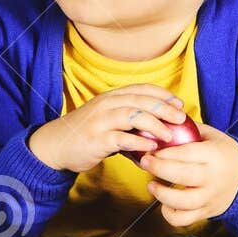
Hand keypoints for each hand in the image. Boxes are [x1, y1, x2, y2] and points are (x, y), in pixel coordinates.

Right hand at [28, 84, 188, 173]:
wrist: (56, 145)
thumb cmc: (87, 134)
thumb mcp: (107, 121)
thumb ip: (130, 124)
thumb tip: (160, 134)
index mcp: (110, 97)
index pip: (140, 89)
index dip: (162, 94)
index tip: (179, 104)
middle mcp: (105, 104)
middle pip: (139, 100)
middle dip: (163, 107)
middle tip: (181, 118)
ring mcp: (99, 121)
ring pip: (131, 115)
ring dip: (153, 124)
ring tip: (169, 135)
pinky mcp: (95, 139)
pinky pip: (120, 138)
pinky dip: (137, 141)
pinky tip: (150, 147)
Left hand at [138, 123, 237, 225]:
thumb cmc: (223, 153)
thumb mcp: (211, 135)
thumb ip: (188, 129)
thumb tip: (159, 120)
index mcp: (214, 155)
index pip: (187, 153)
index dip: (165, 152)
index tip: (150, 148)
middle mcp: (212, 178)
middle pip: (182, 176)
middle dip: (158, 168)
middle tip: (145, 161)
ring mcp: (209, 198)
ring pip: (182, 202)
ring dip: (161, 194)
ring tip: (151, 184)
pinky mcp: (205, 212)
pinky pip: (183, 220)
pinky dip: (170, 214)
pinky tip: (164, 202)